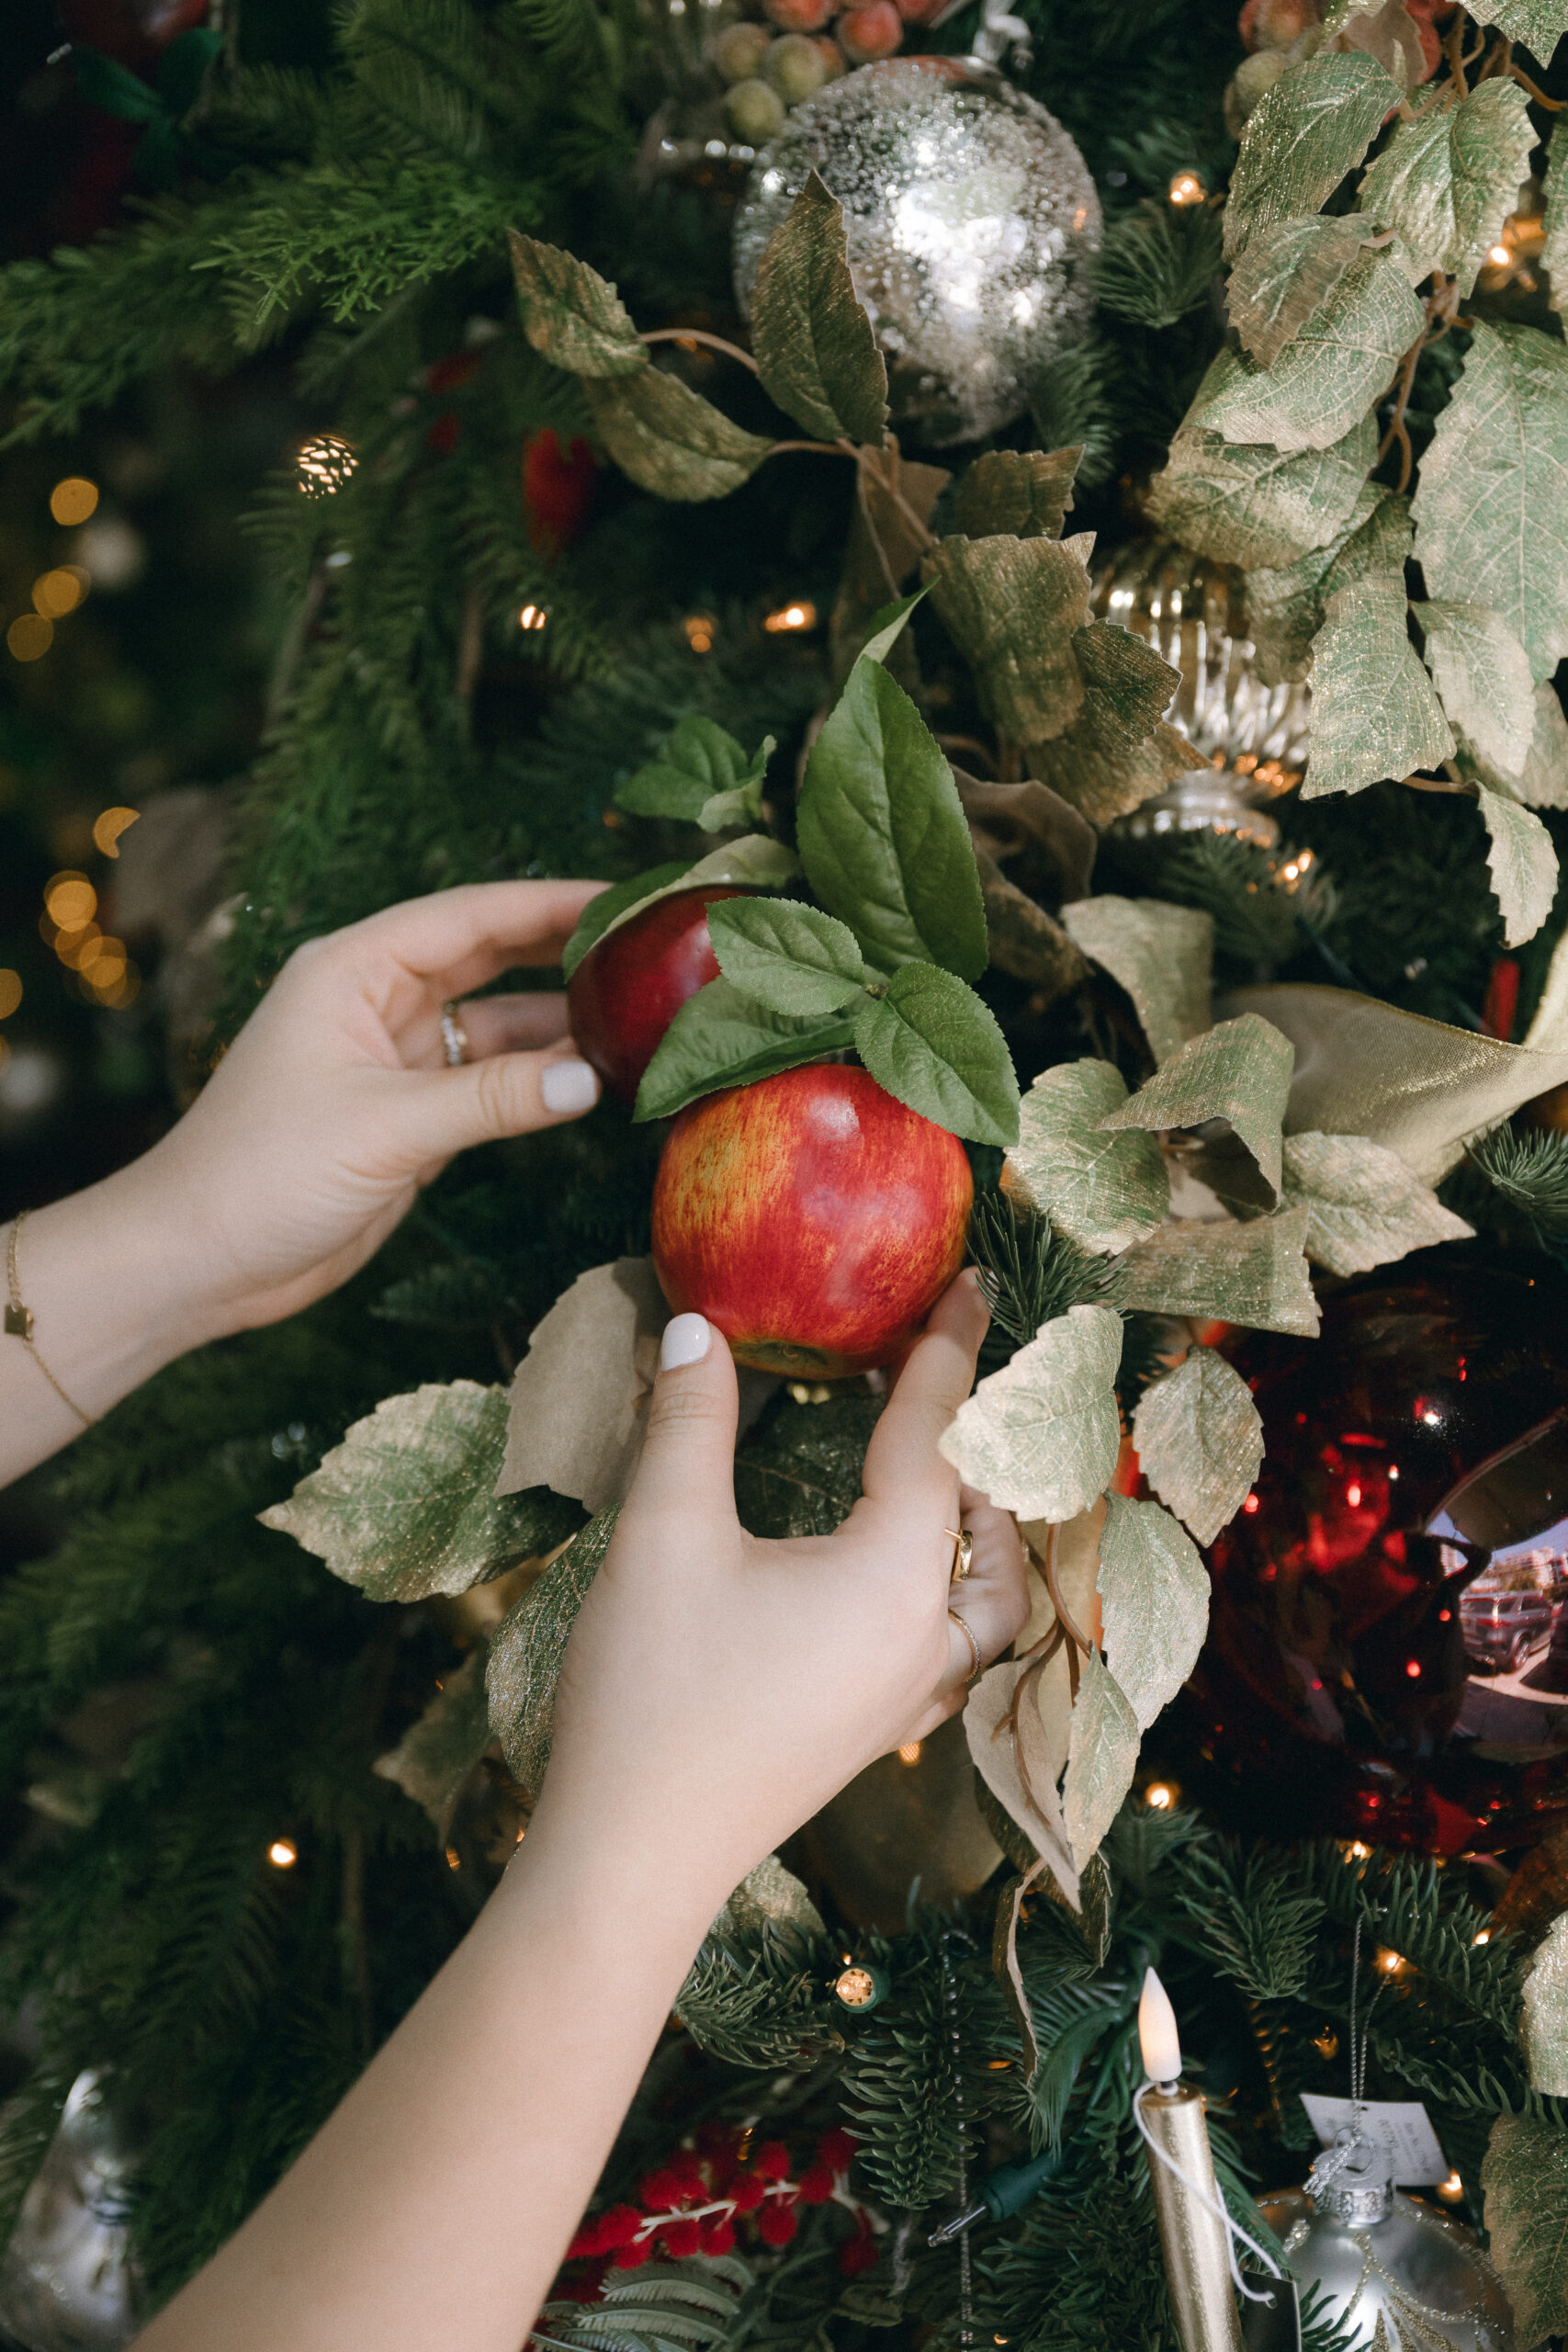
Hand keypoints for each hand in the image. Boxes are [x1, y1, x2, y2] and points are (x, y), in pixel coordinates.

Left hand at [134, 880, 605, 1338]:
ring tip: (643, 1023)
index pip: (471, 915)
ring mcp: (394, 1059)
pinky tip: (596, 1083)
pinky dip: (539, 1082)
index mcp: (352, 969)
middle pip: (491, 957)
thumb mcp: (385, 1128)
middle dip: (568, 953)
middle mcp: (375, 1000)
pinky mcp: (407, 1116)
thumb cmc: (260, 1174)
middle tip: (654, 950)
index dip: (553, 903)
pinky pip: (489, 1083)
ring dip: (562, 1027)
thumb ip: (492, 1099)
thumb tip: (592, 1081)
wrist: (198, 1262)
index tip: (630, 899)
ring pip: (498, 1024)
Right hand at [528, 1270, 1028, 1913]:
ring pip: (988, 1601)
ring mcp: (905, 1701)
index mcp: (891, 1578)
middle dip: (972, 1442)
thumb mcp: (662, 1537)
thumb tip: (694, 1327)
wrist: (633, 1861)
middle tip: (938, 1378)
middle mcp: (923, 1641)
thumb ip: (689, 1423)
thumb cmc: (651, 1696)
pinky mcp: (874, 1737)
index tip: (974, 1285)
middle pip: (985, 1521)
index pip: (933, 1437)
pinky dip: (954, 1595)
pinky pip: (954, 1649)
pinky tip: (900, 1586)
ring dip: (981, 1533)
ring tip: (944, 1482)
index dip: (946, 1351)